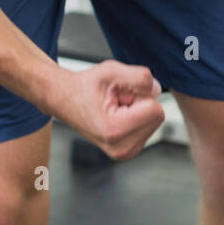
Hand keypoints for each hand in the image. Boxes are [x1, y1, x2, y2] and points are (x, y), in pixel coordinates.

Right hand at [50, 60, 166, 160]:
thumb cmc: (85, 87)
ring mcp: (124, 153)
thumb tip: (157, 90)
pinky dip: (135, 119)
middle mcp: (120, 148)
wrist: (65, 100)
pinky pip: (147, 128)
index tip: (119, 95)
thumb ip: (139, 77)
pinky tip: (116, 117)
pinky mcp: (128, 152)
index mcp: (115, 131)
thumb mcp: (111, 71)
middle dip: (139, 104)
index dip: (140, 95)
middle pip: (156, 117)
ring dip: (137, 111)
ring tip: (114, 108)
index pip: (156, 110)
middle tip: (115, 101)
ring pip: (153, 123)